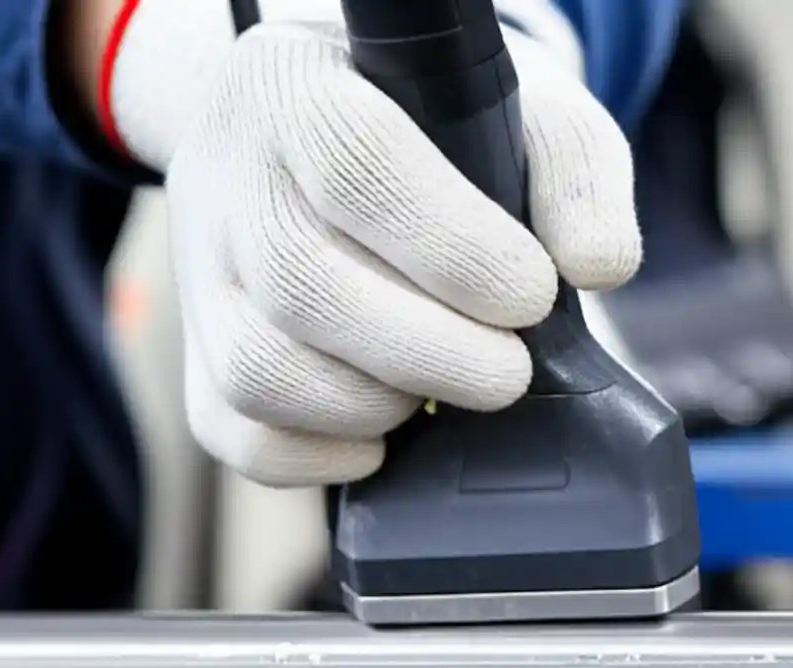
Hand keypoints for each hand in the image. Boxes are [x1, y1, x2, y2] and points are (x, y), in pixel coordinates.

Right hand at [106, 8, 641, 485]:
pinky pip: (229, 430)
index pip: (358, 166)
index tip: (531, 296)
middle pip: (302, 284)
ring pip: (258, 371)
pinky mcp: (197, 349)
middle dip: (430, 351)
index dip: (455, 249)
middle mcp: (232, 177)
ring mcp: (202, 271)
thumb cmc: (433, 122)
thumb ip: (574, 169)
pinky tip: (382, 434)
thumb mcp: (521, 105)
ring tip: (439, 390)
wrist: (318, 127)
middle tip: (507, 372)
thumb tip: (594, 267)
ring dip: (373, 406)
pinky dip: (316, 455)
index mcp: (304, 87)